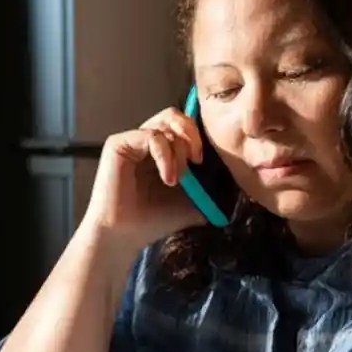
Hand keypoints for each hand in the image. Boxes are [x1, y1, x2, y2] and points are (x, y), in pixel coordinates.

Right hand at [81, 107, 206, 251]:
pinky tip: (168, 178)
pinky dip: (165, 155)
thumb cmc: (152, 221)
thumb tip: (233, 189)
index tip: (201, 161)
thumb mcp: (189, 203)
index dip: (196, 135)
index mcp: (160, 151)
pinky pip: (151, 136)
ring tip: (177, 177)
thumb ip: (207, 190)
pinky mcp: (119, 144)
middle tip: (196, 161)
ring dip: (178, 149)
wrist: (125, 236)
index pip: (181, 125)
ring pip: (165, 123)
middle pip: (174, 116)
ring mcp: (131, 140)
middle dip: (191, 135)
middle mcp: (145, 141)